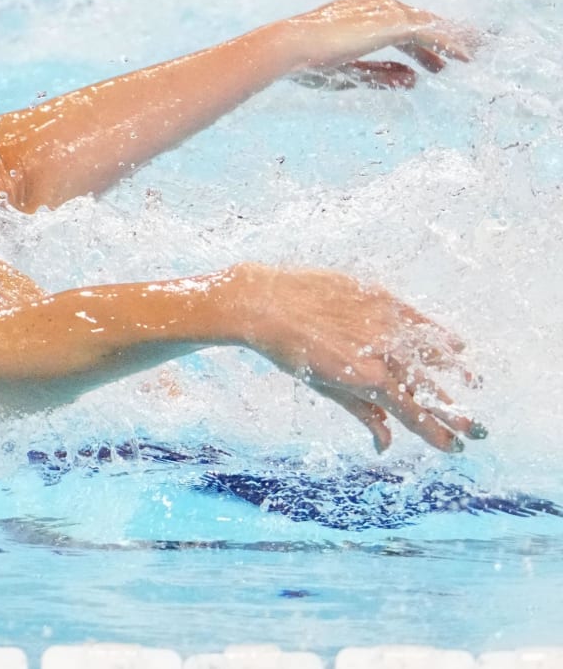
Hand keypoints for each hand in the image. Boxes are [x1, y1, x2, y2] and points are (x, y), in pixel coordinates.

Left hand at [233, 264, 485, 452]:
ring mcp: (385, 323)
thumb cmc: (290, 350)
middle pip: (429, 389)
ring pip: (432, 351)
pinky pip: (419, 319)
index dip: (435, 433)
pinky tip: (457, 345)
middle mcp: (383, 353)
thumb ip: (361, 413)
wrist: (267, 303)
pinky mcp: (381, 298)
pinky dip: (439, 334)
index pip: (412, 414)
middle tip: (477, 430)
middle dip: (455, 412)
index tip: (454, 446)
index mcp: (367, 381)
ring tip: (474, 381)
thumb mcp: (324, 386)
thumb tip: (384, 444)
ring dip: (455, 369)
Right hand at [286, 0, 479, 89]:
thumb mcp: (351, 71)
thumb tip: (413, 79)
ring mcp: (386, 8)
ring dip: (454, 40)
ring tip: (474, 55)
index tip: (433, 65)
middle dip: (443, 40)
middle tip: (463, 57)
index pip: (399, 26)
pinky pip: (430, 33)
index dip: (420, 46)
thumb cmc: (308, 61)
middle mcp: (377, 2)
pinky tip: (465, 58)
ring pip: (431, 24)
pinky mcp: (393, 20)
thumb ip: (382, 73)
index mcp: (360, 8)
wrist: (291, 47)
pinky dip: (449, 45)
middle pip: (420, 20)